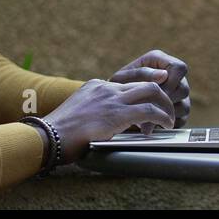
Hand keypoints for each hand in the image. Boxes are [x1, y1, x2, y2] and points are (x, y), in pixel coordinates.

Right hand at [42, 78, 175, 164]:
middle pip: (144, 82)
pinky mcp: (117, 113)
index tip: (150, 103)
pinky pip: (150, 110)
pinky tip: (165, 124)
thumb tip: (103, 126)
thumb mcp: (77, 114)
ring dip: (166, 104)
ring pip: (152, 91)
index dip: (142, 94)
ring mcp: (112, 99)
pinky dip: (162, 116)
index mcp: (96, 86)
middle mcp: (106, 88)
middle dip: (161, 94)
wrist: (49, 136)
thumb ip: (93, 112)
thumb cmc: (59, 133)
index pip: (128, 83)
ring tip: (169, 118)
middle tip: (167, 107)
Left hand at [110, 49, 190, 128]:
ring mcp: (179, 94)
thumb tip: (163, 75)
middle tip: (148, 110)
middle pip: (183, 89)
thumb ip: (141, 74)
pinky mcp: (179, 111)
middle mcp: (174, 77)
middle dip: (165, 101)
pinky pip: (182, 119)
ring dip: (164, 114)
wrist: (113, 106)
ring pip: (183, 106)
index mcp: (160, 62)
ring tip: (146, 120)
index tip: (156, 91)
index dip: (171, 81)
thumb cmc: (116, 89)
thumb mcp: (122, 80)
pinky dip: (167, 124)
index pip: (179, 68)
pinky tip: (152, 124)